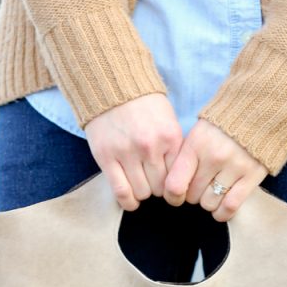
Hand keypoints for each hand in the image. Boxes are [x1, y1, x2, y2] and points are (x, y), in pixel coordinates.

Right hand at [84, 93, 182, 209]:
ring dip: (142, 192)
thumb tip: (179, 181)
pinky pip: (121, 192)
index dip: (174, 184)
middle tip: (152, 180)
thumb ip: (174, 149)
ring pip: (142, 192)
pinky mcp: (107, 158)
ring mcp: (127, 153)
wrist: (112, 86)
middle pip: (160, 188)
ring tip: (139, 183)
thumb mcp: (168, 122)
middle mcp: (150, 147)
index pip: (178, 177)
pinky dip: (128, 201)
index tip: (169, 183)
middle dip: (158, 188)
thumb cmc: (143, 106)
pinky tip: (130, 200)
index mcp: (170, 138)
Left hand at [163, 118, 268, 220]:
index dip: (172, 196)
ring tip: (212, 191)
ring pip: (209, 203)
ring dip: (208, 202)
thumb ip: (185, 158)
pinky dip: (222, 212)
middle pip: (192, 196)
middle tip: (200, 185)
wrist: (258, 112)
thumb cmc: (222, 126)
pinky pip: (231, 206)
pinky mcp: (252, 176)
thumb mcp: (198, 134)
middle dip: (193, 194)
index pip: (175, 185)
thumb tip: (173, 187)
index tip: (176, 195)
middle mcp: (214, 157)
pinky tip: (220, 208)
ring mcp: (234, 167)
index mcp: (196, 145)